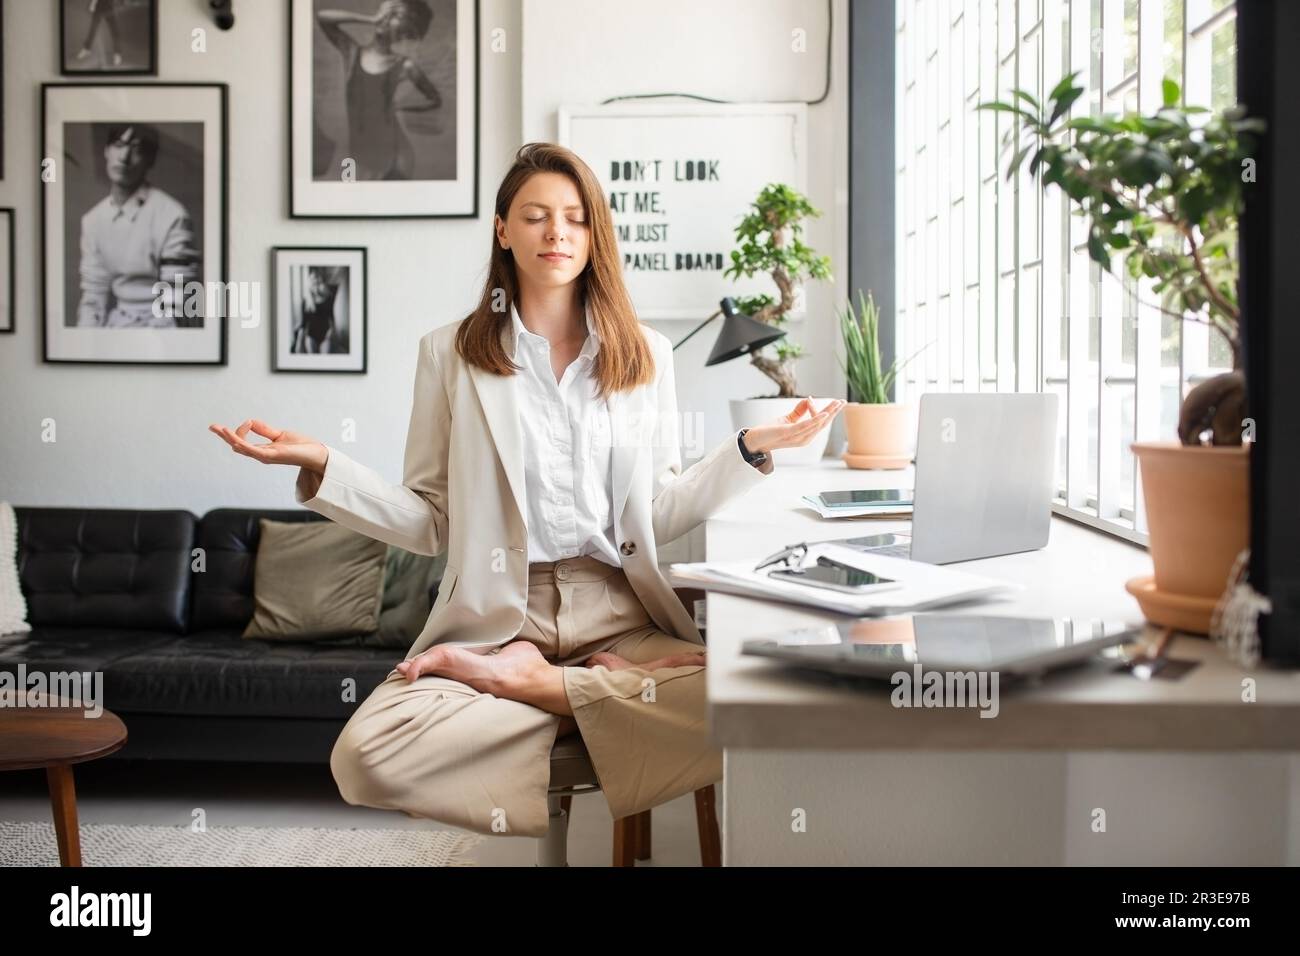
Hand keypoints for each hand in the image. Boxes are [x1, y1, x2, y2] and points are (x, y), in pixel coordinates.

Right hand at [209, 419, 327, 472]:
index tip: (249, 421)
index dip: (240, 430)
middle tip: (212, 426)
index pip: (242, 443)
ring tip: (217, 428)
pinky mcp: (270, 455)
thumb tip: (250, 421)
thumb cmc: (302, 447)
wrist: (318, 454)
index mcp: (262, 450)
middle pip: (237, 446)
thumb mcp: (280, 435)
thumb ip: (265, 430)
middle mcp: (261, 455)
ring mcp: (264, 456)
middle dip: (224, 436)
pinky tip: (230, 433)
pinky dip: (239, 440)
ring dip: (228, 437)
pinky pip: (249, 448)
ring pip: (240, 447)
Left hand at [741, 397, 846, 454]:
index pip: (821, 423)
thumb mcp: (788, 419)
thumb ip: (799, 411)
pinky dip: (815, 419)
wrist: (756, 440)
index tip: (822, 399)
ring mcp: (797, 437)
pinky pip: (805, 426)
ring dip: (828, 413)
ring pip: (817, 424)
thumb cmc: (772, 431)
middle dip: (833, 412)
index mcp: (806, 435)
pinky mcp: (789, 433)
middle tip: (843, 401)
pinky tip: (822, 413)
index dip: (826, 411)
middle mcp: (804, 438)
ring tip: (836, 404)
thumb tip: (810, 399)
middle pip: (823, 424)